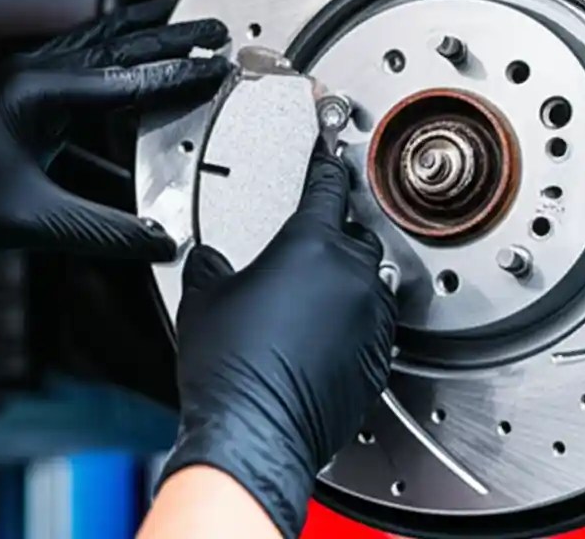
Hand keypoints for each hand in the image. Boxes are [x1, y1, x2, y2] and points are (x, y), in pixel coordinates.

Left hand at [0, 0, 230, 285]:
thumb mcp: (34, 221)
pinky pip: (75, 80)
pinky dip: (108, 80)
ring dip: (136, 40)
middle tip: (210, 28)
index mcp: (38, 92)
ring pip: (92, 53)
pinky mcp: (14, 105)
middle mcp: (30, 78)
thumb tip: (160, 242)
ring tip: (172, 25)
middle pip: (115, 49)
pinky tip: (129, 99)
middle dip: (168, 38)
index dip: (179, 77)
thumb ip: (106, 232)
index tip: (217, 66)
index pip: (127, 81)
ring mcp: (19, 87)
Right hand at [160, 147, 395, 538]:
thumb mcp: (204, 298)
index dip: (325, 166)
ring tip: (311, 304)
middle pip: (357, 235)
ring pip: (371, 281)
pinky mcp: (380, 355)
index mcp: (311, 244)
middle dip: (334, 238)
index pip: (327, 186)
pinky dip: (356, 323)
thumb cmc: (231, 368)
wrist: (255, 430)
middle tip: (304, 254)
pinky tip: (324, 339)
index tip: (329, 155)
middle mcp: (352, 275)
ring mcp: (372, 316)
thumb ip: (211, 264)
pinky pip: (375, 324)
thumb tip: (208, 260)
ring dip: (348, 283)